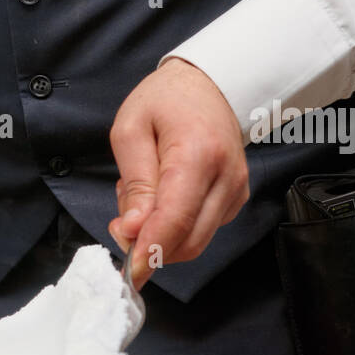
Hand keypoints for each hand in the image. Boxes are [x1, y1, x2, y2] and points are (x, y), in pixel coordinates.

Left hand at [107, 58, 248, 288]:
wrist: (210, 83)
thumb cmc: (165, 100)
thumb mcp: (131, 130)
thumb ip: (134, 184)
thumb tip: (133, 230)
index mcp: (199, 155)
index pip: (176, 219)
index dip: (150, 250)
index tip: (128, 271)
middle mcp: (226, 178)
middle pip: (189, 241)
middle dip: (150, 248)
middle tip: (119, 224)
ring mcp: (236, 191)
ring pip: (195, 241)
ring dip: (160, 236)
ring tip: (140, 197)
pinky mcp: (235, 199)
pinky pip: (201, 230)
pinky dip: (173, 227)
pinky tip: (160, 197)